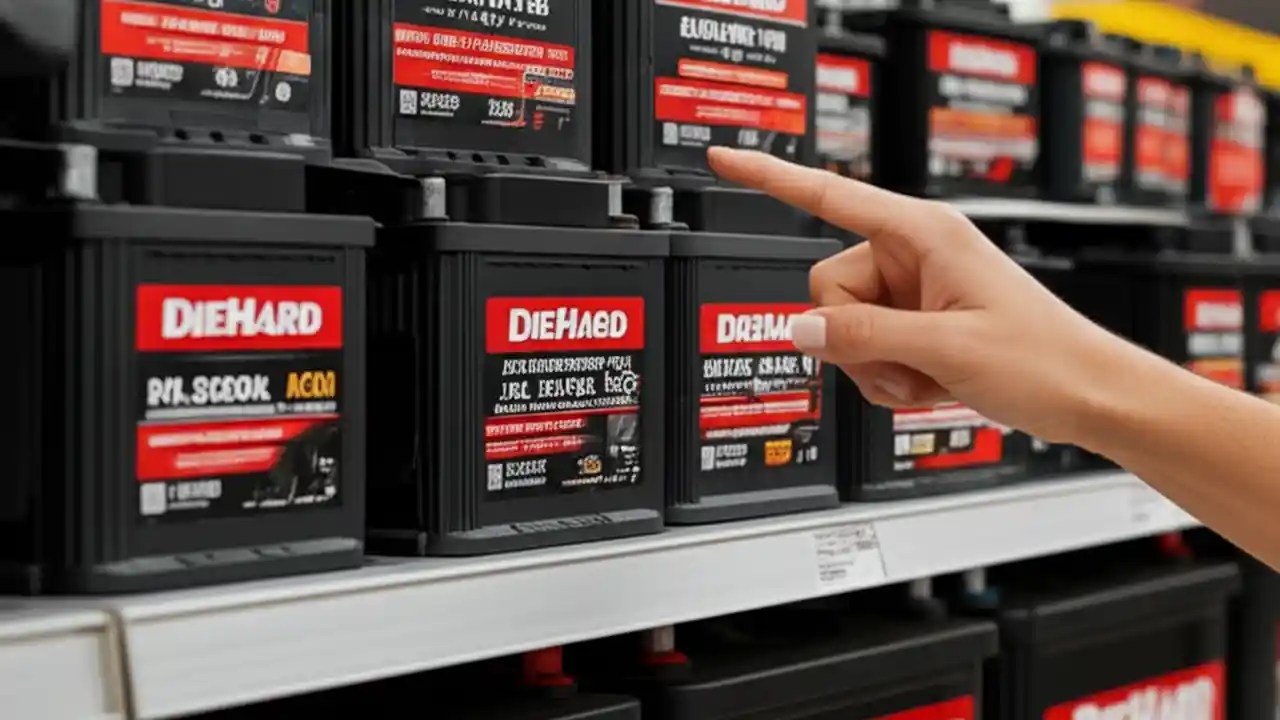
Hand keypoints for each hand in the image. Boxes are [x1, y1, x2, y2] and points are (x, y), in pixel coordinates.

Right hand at [707, 147, 1134, 443]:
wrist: (1088, 395)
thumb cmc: (1045, 357)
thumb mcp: (946, 349)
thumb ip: (864, 336)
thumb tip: (801, 329)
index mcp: (923, 233)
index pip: (829, 196)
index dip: (771, 177)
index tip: (724, 159)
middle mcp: (912, 254)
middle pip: (828, 289)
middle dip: (856, 340)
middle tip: (907, 363)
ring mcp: (912, 290)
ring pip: (843, 327)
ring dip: (877, 366)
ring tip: (929, 376)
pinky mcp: (915, 322)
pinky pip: (864, 349)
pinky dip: (889, 377)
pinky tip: (930, 382)